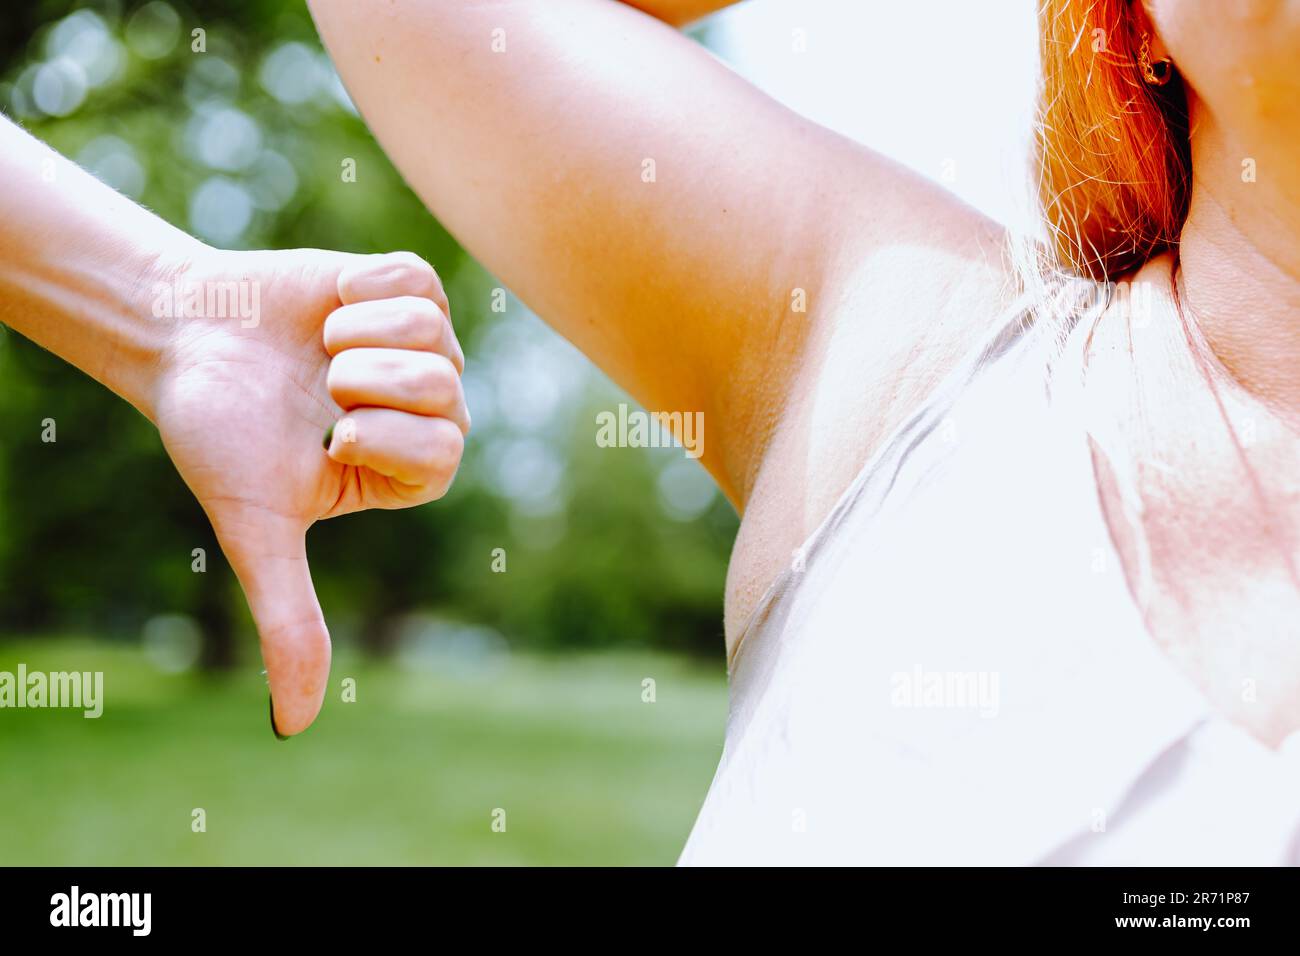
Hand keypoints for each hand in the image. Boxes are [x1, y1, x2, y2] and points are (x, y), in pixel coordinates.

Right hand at [152, 247, 467, 735]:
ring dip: (360, 333)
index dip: (377, 434)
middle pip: (446, 390)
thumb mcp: (258, 531)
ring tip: (320, 347)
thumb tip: (291, 729)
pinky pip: (417, 280)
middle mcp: (430, 412)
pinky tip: (328, 305)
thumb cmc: (221, 436)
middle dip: (370, 381)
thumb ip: (289, 619)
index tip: (327, 433)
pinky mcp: (408, 290)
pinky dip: (360, 286)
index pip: (441, 451)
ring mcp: (425, 347)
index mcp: (411, 471)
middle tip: (322, 383)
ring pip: (436, 333)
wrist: (186, 338)